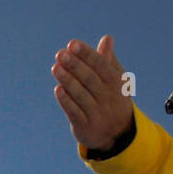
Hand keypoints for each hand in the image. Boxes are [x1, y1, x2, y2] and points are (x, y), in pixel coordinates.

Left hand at [52, 35, 133, 150]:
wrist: (117, 134)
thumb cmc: (112, 99)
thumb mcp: (115, 81)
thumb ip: (107, 61)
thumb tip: (107, 38)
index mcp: (116, 83)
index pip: (100, 65)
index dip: (86, 54)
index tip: (72, 44)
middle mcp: (108, 97)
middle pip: (90, 79)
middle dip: (74, 65)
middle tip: (60, 53)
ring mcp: (97, 113)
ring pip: (81, 95)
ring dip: (68, 81)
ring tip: (55, 68)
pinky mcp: (85, 126)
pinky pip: (75, 112)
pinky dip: (67, 101)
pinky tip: (58, 89)